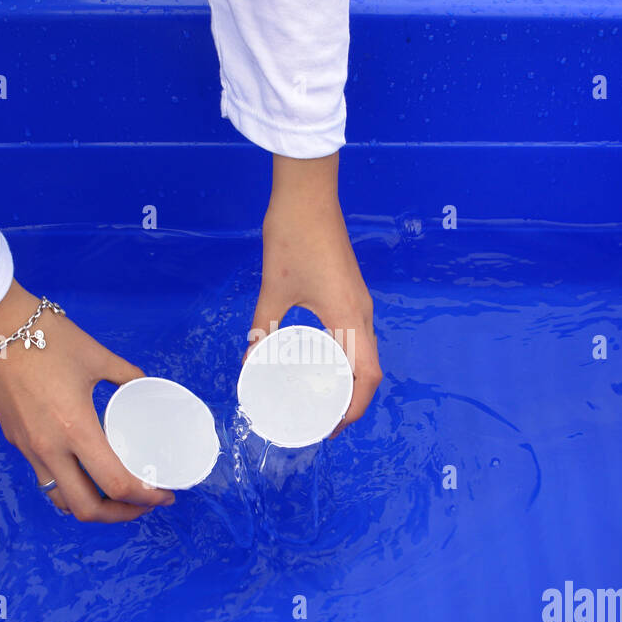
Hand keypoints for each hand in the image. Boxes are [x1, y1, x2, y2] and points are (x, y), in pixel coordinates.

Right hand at [0, 281, 174, 520]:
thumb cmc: (47, 338)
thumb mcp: (97, 357)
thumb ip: (126, 376)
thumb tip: (143, 385)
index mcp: (75, 429)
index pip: (115, 484)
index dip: (146, 498)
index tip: (164, 494)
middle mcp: (49, 448)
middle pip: (86, 509)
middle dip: (120, 514)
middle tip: (143, 503)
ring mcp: (28, 448)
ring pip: (60, 498)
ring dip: (91, 506)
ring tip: (115, 494)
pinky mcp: (16, 440)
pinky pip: (45, 478)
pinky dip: (69, 486)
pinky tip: (85, 472)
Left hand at [247, 152, 381, 437]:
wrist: (308, 193)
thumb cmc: (291, 238)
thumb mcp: (272, 289)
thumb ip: (263, 326)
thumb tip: (249, 362)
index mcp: (349, 318)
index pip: (365, 377)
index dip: (353, 409)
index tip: (331, 428)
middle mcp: (362, 313)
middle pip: (371, 371)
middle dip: (354, 402)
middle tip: (327, 421)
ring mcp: (361, 301)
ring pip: (368, 353)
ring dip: (353, 381)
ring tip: (326, 399)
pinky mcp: (353, 292)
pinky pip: (360, 336)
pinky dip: (350, 359)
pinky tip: (325, 364)